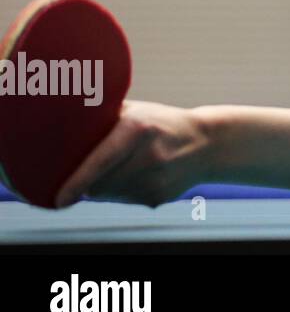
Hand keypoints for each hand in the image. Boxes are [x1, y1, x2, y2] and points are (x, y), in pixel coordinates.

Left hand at [54, 99, 212, 208]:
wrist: (207, 143)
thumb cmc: (161, 123)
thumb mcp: (137, 111)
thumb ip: (104, 119)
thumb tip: (63, 122)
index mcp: (139, 129)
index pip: (101, 161)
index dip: (77, 182)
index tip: (60, 200)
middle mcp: (149, 156)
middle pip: (100, 183)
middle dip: (91, 180)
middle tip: (101, 164)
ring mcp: (157, 179)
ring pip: (110, 194)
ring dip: (107, 186)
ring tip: (127, 166)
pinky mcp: (160, 197)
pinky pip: (126, 200)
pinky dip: (124, 191)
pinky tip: (143, 175)